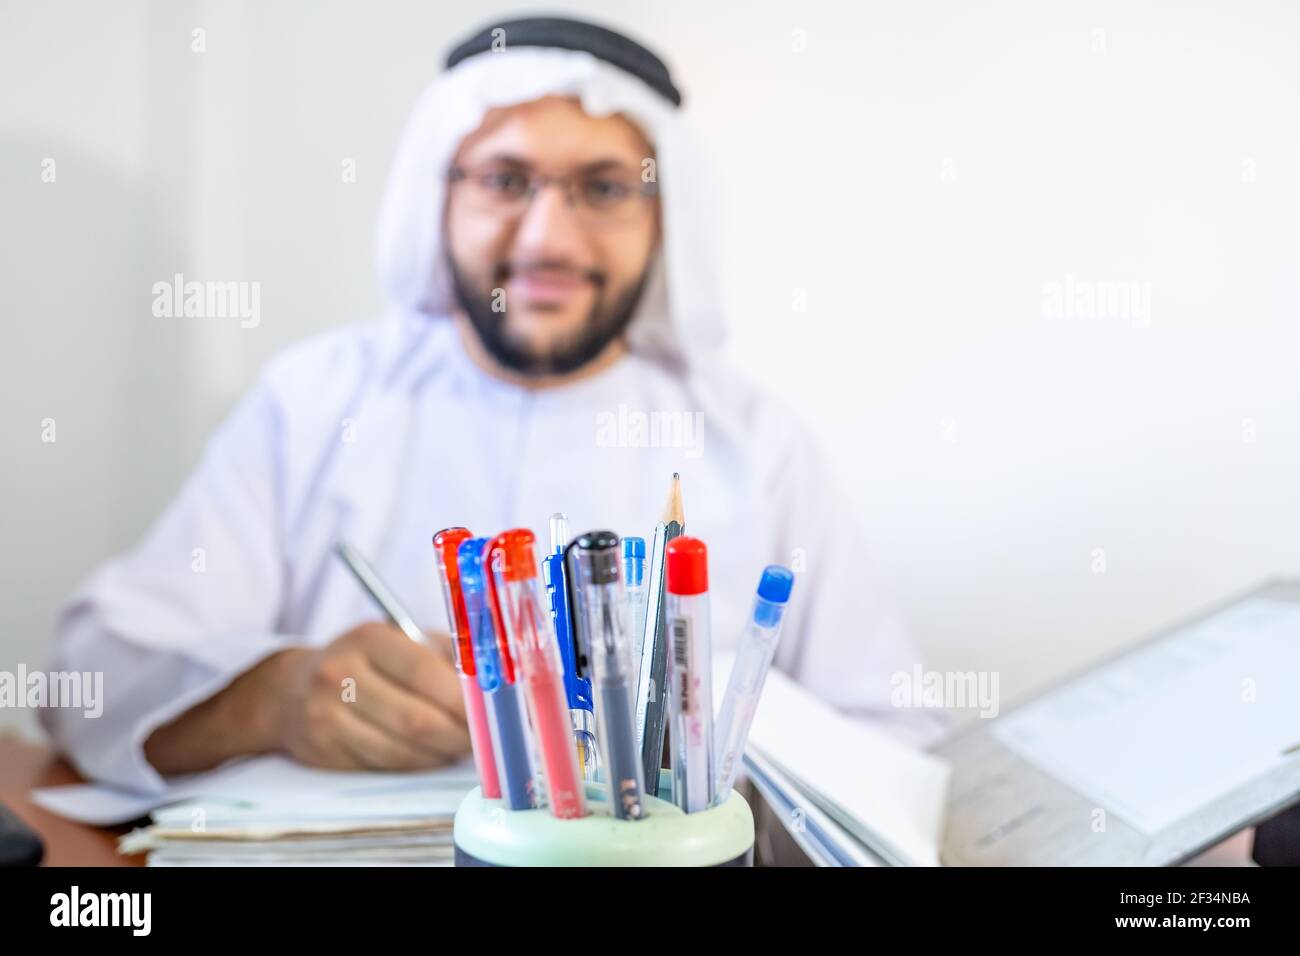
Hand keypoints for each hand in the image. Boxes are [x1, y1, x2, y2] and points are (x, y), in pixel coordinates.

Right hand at [273, 621, 471, 769]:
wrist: (292, 690)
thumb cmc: (367, 662)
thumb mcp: (403, 640)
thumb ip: (446, 656)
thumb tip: (491, 685)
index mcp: (369, 639)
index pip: (426, 673)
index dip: (463, 700)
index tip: (489, 712)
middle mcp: (340, 674)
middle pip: (415, 720)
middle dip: (457, 736)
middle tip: (480, 740)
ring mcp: (325, 715)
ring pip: (400, 750)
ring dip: (438, 755)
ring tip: (457, 746)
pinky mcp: (321, 751)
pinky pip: (382, 766)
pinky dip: (414, 764)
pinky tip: (427, 754)